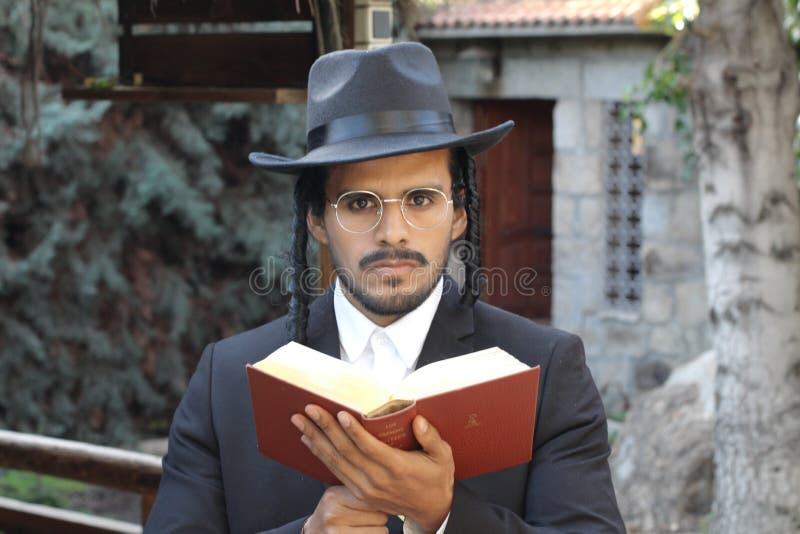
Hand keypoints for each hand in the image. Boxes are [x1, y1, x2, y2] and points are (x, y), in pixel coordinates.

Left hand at [291, 406, 453, 532]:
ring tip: (300, 421)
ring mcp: (365, 487)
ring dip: (315, 439)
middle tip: (309, 410)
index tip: (340, 414)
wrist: (430, 510)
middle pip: (345, 451)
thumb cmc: (436, 478)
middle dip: (325, 428)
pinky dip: (320, 454)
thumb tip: (419, 420)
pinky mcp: (359, 491)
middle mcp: (377, 479)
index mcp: (397, 468)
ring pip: (335, 461)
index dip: (353, 432)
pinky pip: (335, 471)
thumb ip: (431, 438)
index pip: (369, 448)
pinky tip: (309, 440)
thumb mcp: (443, 457)